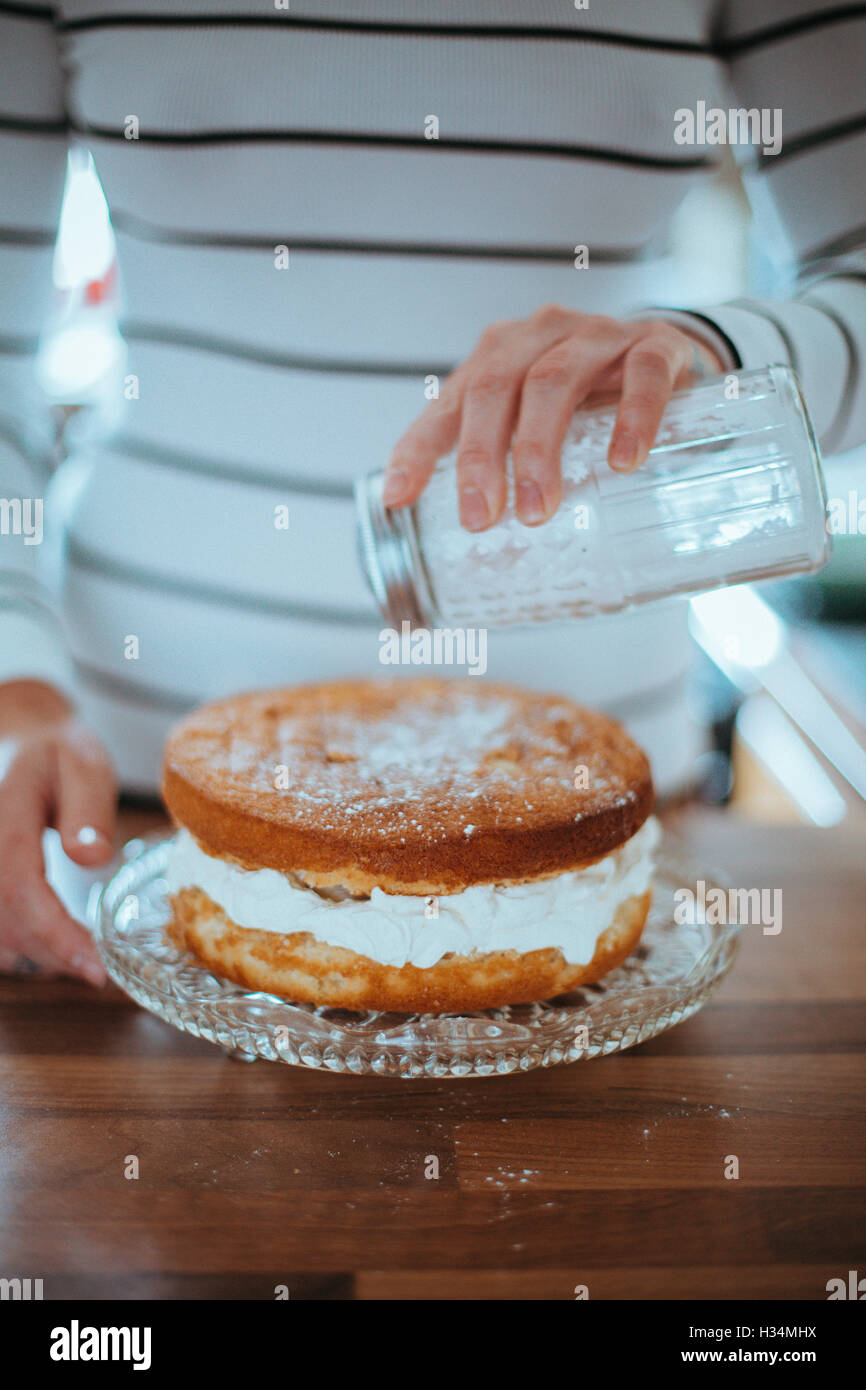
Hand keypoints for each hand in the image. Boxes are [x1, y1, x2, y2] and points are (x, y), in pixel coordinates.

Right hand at [0, 680, 115, 983]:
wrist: (17, 743)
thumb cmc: (57, 754)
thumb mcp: (84, 763)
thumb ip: (88, 806)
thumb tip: (91, 855)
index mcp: (2, 811)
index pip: (18, 883)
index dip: (53, 932)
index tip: (97, 966)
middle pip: (0, 918)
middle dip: (50, 953)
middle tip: (97, 969)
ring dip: (31, 956)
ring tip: (78, 959)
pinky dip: (15, 946)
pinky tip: (50, 948)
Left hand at [383, 306, 724, 529]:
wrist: (672, 360)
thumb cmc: (590, 402)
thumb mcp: (535, 426)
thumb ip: (502, 468)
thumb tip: (467, 551)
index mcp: (497, 358)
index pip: (448, 404)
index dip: (418, 448)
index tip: (398, 498)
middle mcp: (538, 338)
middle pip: (496, 389)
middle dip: (481, 457)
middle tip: (480, 520)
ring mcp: (597, 337)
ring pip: (554, 381)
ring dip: (540, 448)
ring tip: (539, 509)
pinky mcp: (655, 345)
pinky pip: (642, 373)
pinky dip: (631, 417)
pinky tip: (622, 461)